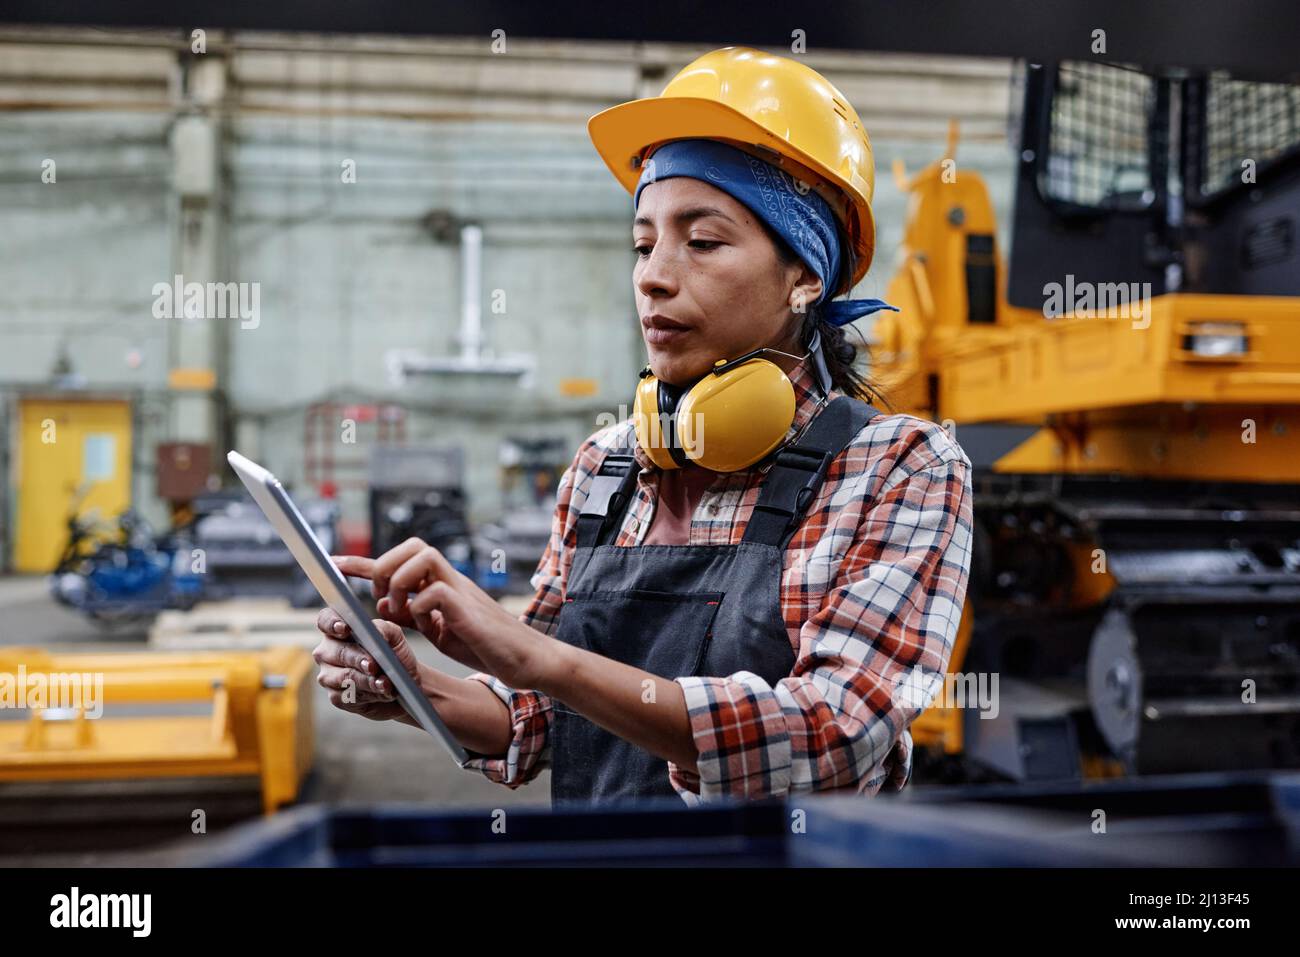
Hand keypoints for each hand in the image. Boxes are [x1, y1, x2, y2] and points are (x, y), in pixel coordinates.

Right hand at [312, 607, 417, 721]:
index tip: (346, 629)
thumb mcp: (394, 638)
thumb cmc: (395, 656)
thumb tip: (375, 632)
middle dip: (357, 658)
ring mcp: (329, 675)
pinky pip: (349, 696)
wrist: (404, 686)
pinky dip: (370, 695)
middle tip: (373, 665)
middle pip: (337, 652)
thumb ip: (383, 629)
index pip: (325, 621)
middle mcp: (328, 652)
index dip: (332, 623)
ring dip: (367, 681)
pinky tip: (383, 693)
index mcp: (338, 630)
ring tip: (385, 683)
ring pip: (344, 677)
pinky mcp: (336, 697)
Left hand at [331, 538, 552, 688]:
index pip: (399, 561)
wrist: (526, 660)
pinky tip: (423, 625)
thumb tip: (385, 608)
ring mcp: (461, 591)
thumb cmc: (486, 645)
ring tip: (398, 610)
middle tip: (380, 599)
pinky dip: (419, 605)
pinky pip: (435, 591)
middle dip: (384, 567)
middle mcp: (451, 581)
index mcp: (441, 585)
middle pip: (412, 545)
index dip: (362, 563)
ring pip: (422, 556)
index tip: (333, 565)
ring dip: (399, 581)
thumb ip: (416, 616)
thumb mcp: (441, 631)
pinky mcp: (469, 610)